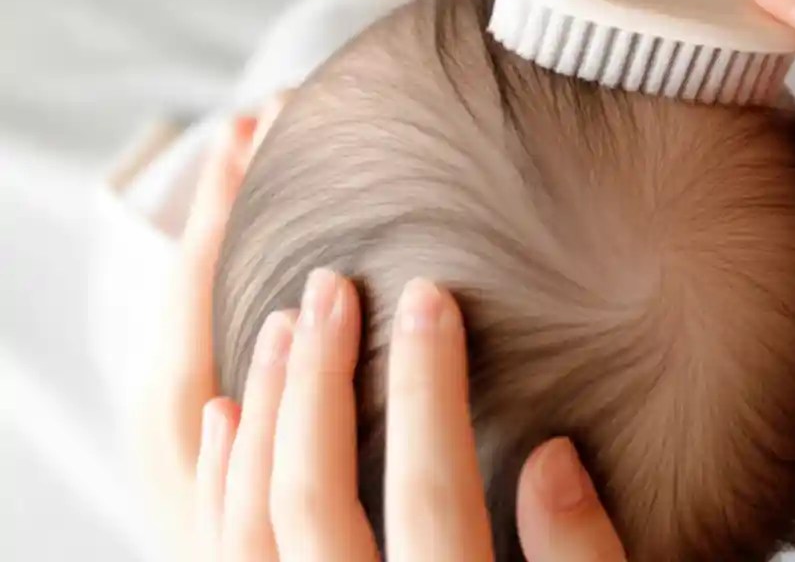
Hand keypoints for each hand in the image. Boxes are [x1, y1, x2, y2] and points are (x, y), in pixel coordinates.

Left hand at [194, 270, 626, 560]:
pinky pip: (221, 560)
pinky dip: (216, 485)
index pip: (433, 494)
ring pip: (250, 528)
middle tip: (336, 285)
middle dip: (324, 380)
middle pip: (316, 499)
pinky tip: (227, 416)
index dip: (430, 387)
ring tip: (286, 328)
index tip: (433, 295)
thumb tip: (553, 458)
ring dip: (261, 419)